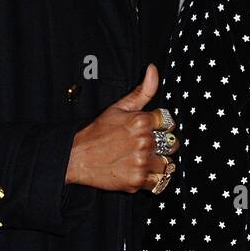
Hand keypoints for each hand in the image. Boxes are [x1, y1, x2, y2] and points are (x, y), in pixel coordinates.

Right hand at [65, 65, 176, 192]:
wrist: (77, 157)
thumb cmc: (98, 131)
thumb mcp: (119, 107)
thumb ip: (142, 91)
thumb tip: (153, 68)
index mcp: (141, 121)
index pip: (168, 122)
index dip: (159, 126)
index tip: (147, 130)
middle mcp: (144, 141)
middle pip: (172, 144)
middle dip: (162, 145)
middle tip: (143, 146)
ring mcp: (141, 162)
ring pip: (167, 164)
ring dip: (158, 163)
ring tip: (141, 160)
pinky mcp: (138, 180)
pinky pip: (160, 181)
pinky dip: (153, 179)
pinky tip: (140, 171)